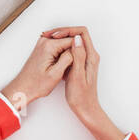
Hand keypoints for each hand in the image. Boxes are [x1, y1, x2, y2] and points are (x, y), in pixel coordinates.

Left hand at [2, 32, 75, 114]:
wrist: (23, 88)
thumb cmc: (36, 84)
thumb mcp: (56, 74)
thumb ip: (68, 58)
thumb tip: (78, 47)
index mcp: (49, 45)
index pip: (73, 39)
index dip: (80, 50)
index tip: (82, 60)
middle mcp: (45, 41)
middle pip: (69, 38)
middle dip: (75, 49)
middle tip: (76, 63)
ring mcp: (43, 44)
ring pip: (65, 43)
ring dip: (70, 52)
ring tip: (70, 65)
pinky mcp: (44, 48)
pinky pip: (59, 46)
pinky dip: (64, 54)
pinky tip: (65, 64)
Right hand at [40, 25, 124, 139]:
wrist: (85, 109)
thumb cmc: (81, 96)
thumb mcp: (77, 76)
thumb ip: (78, 56)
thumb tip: (76, 39)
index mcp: (91, 56)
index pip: (82, 33)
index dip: (68, 30)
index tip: (56, 36)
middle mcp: (90, 55)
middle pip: (77, 34)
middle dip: (63, 32)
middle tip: (48, 36)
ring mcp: (85, 59)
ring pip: (73, 42)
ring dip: (61, 40)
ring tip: (48, 41)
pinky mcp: (79, 64)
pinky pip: (70, 50)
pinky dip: (61, 48)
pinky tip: (51, 52)